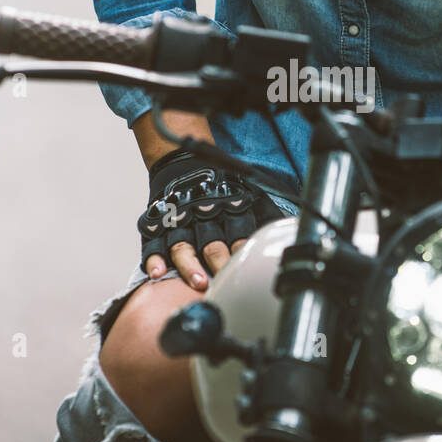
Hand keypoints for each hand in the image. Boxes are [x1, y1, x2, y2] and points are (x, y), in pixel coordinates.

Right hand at [137, 149, 284, 290]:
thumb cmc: (221, 186)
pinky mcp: (159, 225)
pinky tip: (157, 272)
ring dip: (189, 266)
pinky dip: (153, 259)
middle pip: (211, 244)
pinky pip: (153, 244)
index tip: (245, 268)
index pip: (238, 235)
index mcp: (227, 209)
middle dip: (218, 263)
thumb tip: (288, 232)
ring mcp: (179, 221)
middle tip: (222, 280)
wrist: (184, 160)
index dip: (242, 252)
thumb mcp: (249, 194)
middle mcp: (202, 216)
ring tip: (197, 281)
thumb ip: (266, 215)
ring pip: (183, 247)